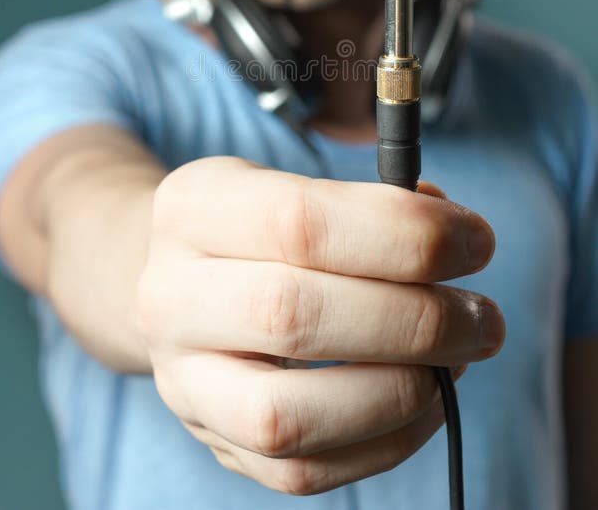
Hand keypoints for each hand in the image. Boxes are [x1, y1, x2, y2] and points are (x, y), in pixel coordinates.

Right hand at [135, 156, 503, 495]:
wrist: (175, 283)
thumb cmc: (253, 229)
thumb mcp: (288, 183)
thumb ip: (366, 203)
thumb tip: (449, 232)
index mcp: (194, 208)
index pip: (301, 220)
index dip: (404, 235)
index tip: (476, 241)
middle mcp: (171, 296)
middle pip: (294, 315)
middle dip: (415, 320)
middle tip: (482, 315)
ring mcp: (183, 381)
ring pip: (289, 414)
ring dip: (401, 391)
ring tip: (455, 361)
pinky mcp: (215, 442)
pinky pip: (302, 470)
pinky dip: (385, 441)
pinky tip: (424, 399)